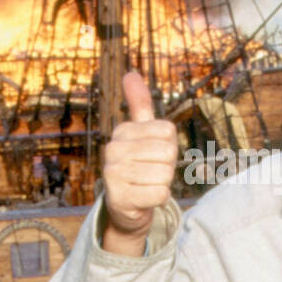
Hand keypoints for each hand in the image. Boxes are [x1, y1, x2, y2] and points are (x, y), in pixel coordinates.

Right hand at [101, 71, 176, 254]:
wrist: (126, 208)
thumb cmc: (140, 166)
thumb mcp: (142, 134)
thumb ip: (139, 105)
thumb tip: (130, 73)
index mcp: (122, 131)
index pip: (168, 131)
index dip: (169, 146)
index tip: (154, 156)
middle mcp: (112, 150)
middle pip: (168, 153)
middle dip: (167, 166)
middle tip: (151, 173)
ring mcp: (113, 174)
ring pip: (165, 175)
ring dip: (162, 184)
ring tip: (146, 186)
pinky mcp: (119, 198)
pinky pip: (160, 194)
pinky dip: (158, 200)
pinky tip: (144, 200)